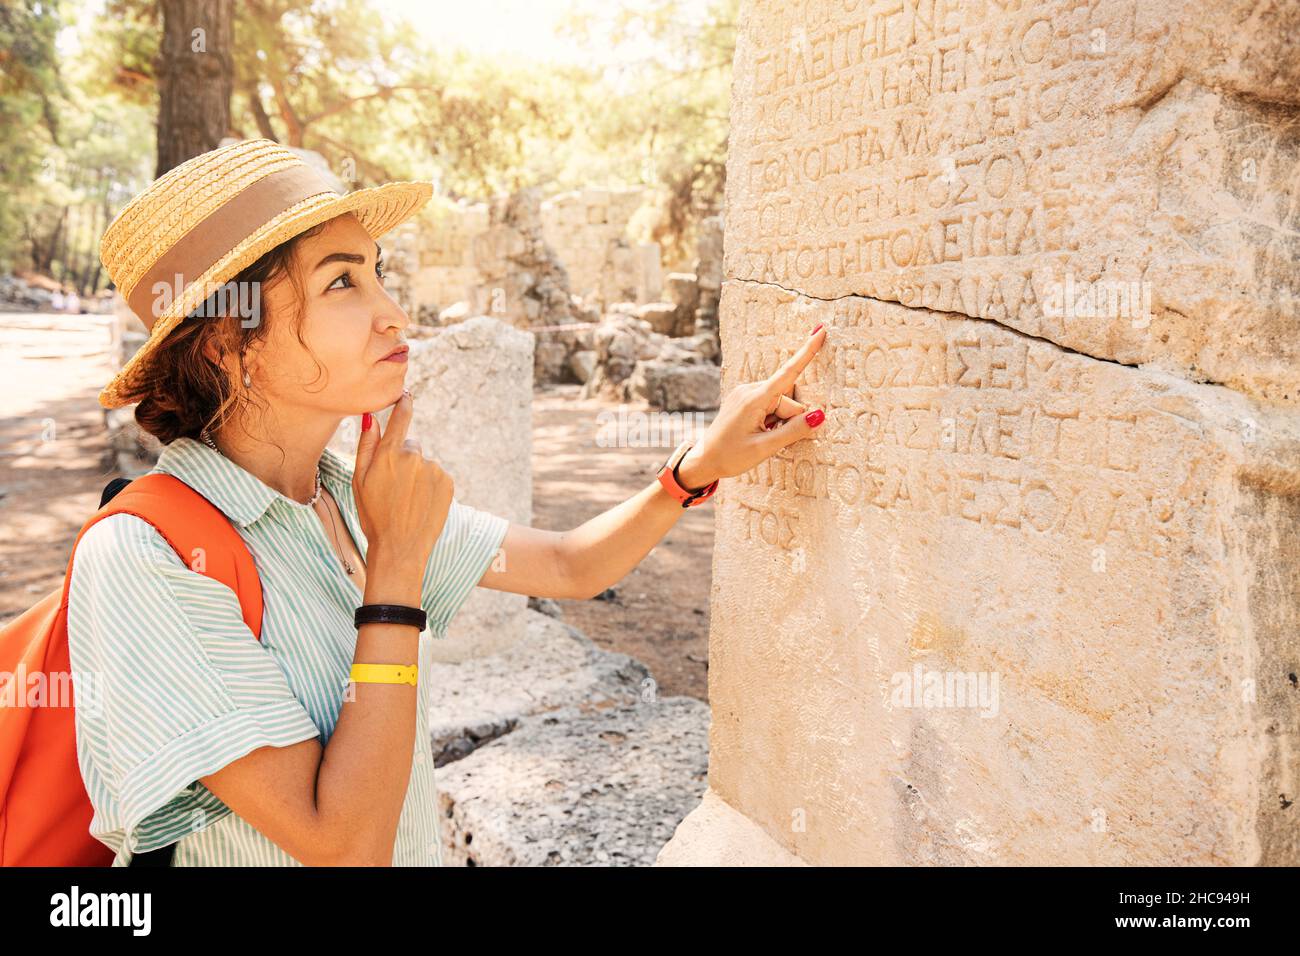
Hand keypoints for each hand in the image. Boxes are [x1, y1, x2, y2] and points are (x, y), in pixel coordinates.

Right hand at [352, 390, 453, 573]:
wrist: (400, 547)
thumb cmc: (373, 515)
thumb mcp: (360, 481)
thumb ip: (367, 446)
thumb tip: (371, 418)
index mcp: (389, 454)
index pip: (400, 418)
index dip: (403, 404)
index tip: (406, 394)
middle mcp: (414, 457)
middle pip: (411, 446)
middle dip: (403, 459)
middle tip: (394, 487)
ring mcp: (433, 469)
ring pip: (424, 464)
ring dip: (417, 475)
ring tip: (407, 500)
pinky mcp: (448, 482)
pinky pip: (437, 476)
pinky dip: (430, 486)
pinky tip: (420, 503)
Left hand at [676, 324, 826, 488]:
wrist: (704, 461)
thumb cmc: (730, 457)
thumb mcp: (764, 448)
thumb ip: (794, 431)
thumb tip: (819, 416)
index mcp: (754, 399)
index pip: (788, 373)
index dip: (807, 352)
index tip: (820, 331)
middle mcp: (749, 390)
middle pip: (788, 401)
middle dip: (788, 420)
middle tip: (769, 439)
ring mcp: (745, 394)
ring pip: (780, 405)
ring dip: (778, 423)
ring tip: (759, 437)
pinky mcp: (744, 400)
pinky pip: (769, 406)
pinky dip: (771, 420)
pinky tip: (758, 432)